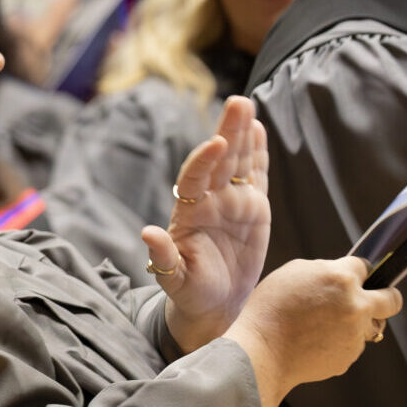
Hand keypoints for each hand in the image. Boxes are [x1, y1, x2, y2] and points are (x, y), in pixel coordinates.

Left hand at [149, 96, 273, 353]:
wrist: (213, 304)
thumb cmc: (190, 292)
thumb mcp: (175, 280)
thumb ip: (163, 258)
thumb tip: (147, 233)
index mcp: (190, 214)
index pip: (195, 179)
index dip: (204, 160)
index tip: (216, 142)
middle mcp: (210, 201)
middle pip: (219, 160)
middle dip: (228, 131)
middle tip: (237, 102)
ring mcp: (232, 202)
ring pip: (238, 162)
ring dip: (243, 134)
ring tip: (245, 105)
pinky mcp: (252, 209)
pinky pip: (255, 175)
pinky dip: (258, 153)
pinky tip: (259, 129)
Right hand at [227, 257, 401, 406]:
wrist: (262, 350)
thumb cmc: (271, 308)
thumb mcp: (293, 272)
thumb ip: (324, 270)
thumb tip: (340, 276)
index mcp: (341, 278)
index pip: (366, 267)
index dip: (358, 271)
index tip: (355, 276)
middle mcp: (356, 305)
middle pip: (392, 299)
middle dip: (388, 296)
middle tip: (380, 298)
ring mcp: (356, 333)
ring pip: (372, 326)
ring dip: (359, 323)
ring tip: (329, 325)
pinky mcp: (350, 355)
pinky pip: (352, 345)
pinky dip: (339, 342)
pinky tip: (315, 341)